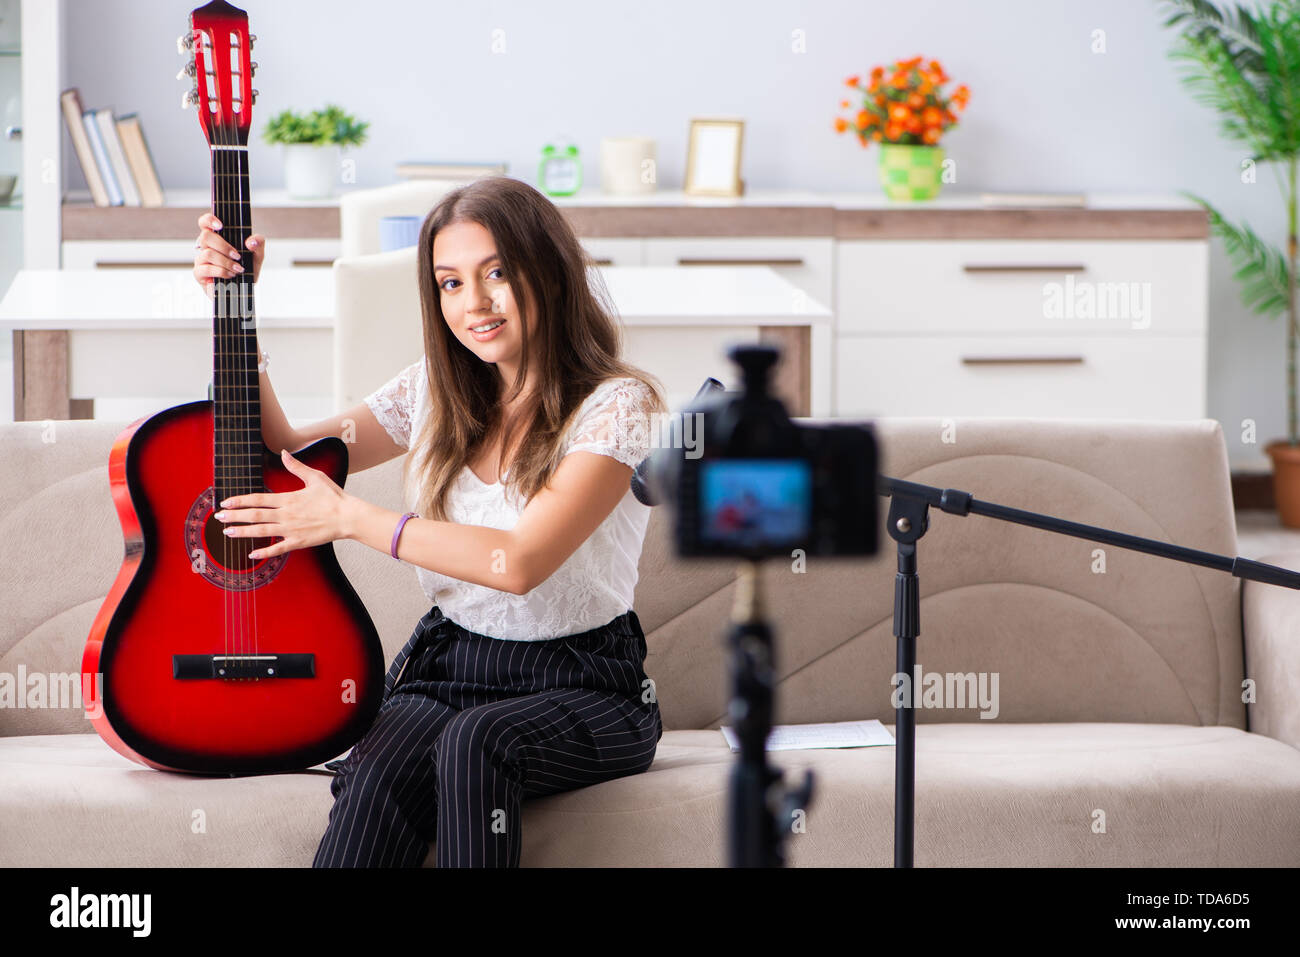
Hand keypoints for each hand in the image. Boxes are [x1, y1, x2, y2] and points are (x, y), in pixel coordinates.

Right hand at [193, 211, 265, 297]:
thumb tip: (251, 241)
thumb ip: (258, 245)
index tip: (220, 225)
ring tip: (238, 269)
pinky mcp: (199, 273)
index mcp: (217, 238)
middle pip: (206, 236)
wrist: (243, 291)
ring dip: (225, 262)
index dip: (209, 220)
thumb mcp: (257, 256)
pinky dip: (221, 271)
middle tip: (237, 256)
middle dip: (224, 246)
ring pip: (208, 253)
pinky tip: (230, 275)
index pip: (205, 222)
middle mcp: (206, 247)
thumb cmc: (246, 270)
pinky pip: (206, 268)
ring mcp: (201, 259)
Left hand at [214, 449, 351, 558]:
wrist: (348, 517)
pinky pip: (278, 548)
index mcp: (288, 499)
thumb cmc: (334, 497)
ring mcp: (291, 530)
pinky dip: (264, 552)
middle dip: (234, 516)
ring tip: (227, 532)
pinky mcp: (298, 542)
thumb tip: (284, 453)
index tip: (226, 502)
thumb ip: (296, 466)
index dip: (240, 500)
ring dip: (243, 532)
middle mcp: (286, 515)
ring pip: (261, 532)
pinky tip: (252, 554)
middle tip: (219, 517)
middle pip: (255, 515)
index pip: (258, 499)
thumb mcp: (315, 477)